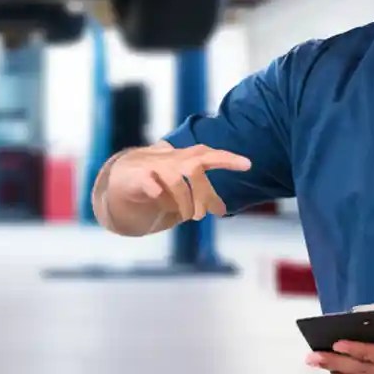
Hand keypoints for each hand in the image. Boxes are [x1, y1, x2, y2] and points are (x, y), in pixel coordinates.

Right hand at [107, 143, 250, 220]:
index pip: (211, 155)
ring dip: (185, 203)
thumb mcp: (185, 185)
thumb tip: (223, 211)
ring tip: (187, 217)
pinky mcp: (139, 178)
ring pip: (176, 181)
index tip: (248, 165)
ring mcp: (155, 167)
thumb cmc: (162, 179)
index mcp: (188, 158)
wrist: (125, 175)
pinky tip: (160, 198)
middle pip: (195, 168)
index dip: (228, 160)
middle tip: (205, 215)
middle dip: (204, 192)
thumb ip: (203, 195)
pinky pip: (150, 184)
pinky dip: (157, 191)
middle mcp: (173, 159)